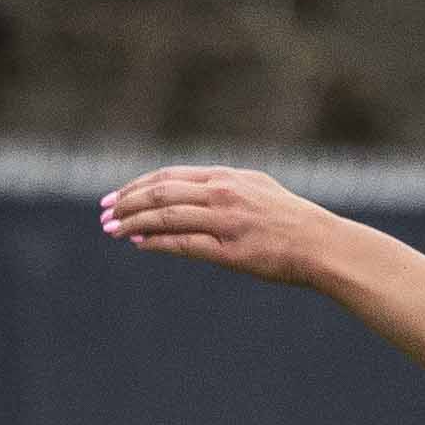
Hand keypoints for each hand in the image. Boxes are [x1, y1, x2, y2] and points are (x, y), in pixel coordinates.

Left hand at [98, 166, 344, 286]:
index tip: (116, 196)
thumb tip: (187, 201)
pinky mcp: (229, 249)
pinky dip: (156, 242)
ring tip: (112, 230)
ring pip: (166, 215)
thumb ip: (222, 192)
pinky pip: (182, 243)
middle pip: (161, 191)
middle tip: (104, 212)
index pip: (170, 176)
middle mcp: (223, 192)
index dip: (138, 185)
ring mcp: (225, 219)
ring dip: (134, 222)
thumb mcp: (256, 192)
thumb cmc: (290, 223)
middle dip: (127, 201)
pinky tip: (138, 244)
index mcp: (227, 177)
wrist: (321, 244)